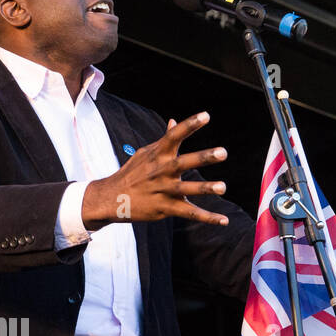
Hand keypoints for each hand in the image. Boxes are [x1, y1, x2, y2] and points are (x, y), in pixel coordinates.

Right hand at [80, 112, 229, 228]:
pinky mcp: (164, 208)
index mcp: (158, 154)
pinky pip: (189, 213)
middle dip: (203, 158)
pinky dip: (207, 218)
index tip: (206, 116)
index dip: (190, 125)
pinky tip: (224, 220)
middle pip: (184, 162)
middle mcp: (161, 171)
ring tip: (222, 187)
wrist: (111, 198)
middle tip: (222, 152)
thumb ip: (164, 140)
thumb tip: (174, 121)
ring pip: (187, 189)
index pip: (174, 136)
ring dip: (205, 188)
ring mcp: (163, 190)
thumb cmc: (132, 173)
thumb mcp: (145, 153)